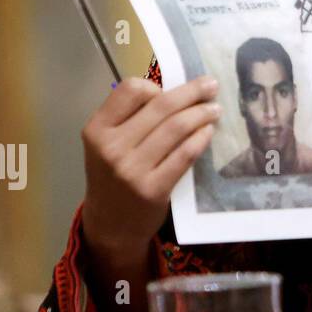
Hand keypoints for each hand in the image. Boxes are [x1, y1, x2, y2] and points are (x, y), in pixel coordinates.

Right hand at [80, 75, 221, 262]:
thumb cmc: (113, 176)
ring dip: (202, 113)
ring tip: (214, 109)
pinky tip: (208, 131)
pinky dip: (201, 138)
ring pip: (177, 127)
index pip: (130, 89)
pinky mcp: (153, 189)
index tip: (169, 92)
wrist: (110, 225)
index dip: (154, 86)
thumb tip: (177, 89)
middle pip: (161, 105)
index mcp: (97, 129)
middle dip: (192, 92)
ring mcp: (131, 170)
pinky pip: (185, 154)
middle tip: (211, 86)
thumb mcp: (107, 144)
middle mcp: (111, 148)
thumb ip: (131, 118)